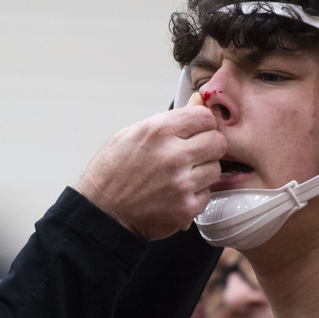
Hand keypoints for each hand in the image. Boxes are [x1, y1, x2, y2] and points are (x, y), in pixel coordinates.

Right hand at [76, 95, 224, 240]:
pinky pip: (207, 195)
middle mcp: (173, 155)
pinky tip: (176, 195)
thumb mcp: (130, 135)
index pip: (205, 117)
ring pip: (215, 169)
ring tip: (181, 177)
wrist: (100, 215)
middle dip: (208, 147)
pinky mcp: (185, 208)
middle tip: (194, 155)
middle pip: (218, 142)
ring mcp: (181, 183)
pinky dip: (195, 195)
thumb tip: (197, 102)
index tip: (196, 132)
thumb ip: (167, 120)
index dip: (203, 124)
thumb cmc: (111, 174)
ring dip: (203, 172)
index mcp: (158, 131)